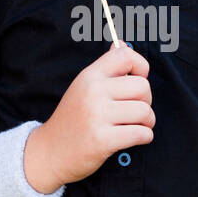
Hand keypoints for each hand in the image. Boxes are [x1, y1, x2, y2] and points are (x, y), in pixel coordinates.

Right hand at [24, 42, 153, 190]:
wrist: (50, 153)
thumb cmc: (72, 120)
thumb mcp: (83, 87)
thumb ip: (105, 69)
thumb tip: (120, 43)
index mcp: (90, 76)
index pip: (125, 56)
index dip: (140, 67)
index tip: (136, 80)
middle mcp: (93, 92)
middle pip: (143, 87)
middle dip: (146, 101)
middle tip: (134, 112)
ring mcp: (97, 116)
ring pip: (145, 112)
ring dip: (147, 122)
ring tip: (136, 126)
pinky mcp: (102, 140)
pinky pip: (141, 133)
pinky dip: (144, 137)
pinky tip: (134, 138)